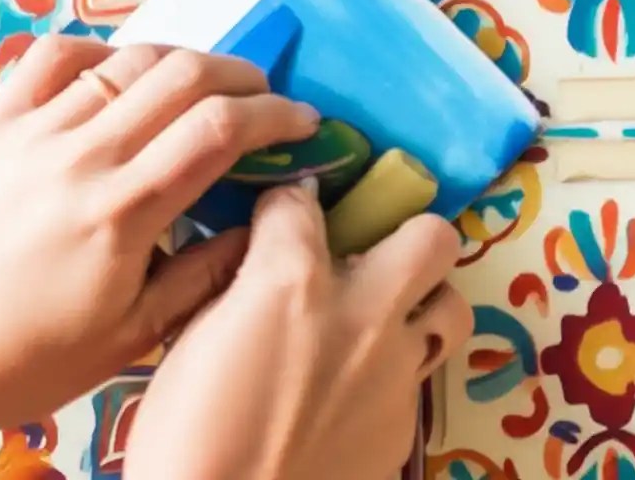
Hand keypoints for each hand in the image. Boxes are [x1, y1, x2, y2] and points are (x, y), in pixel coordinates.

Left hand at [0, 35, 318, 434]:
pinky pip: (54, 55)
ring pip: (128, 58)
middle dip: (242, 76)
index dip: (275, 115)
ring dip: (184, 60)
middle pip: (183, 74)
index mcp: (124, 210)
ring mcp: (34, 132)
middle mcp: (83, 155)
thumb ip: (209, 270)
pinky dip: (101, 49)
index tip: (304, 121)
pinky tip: (121, 73)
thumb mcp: (140, 331)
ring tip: (206, 85)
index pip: (219, 129)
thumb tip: (266, 220)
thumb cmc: (40, 355)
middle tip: (264, 98)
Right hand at [124, 181, 474, 479]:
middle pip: (429, 238)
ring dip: (423, 300)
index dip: (287, 205)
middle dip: (404, 233)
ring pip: (451, 307)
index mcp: (291, 283)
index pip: (302, 204)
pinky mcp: (405, 424)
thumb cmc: (184, 430)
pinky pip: (420, 374)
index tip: (280, 217)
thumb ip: (239, 283)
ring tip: (384, 316)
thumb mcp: (193, 336)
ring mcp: (394, 373)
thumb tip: (260, 256)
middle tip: (370, 253)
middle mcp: (361, 315)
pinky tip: (358, 387)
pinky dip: (396, 368)